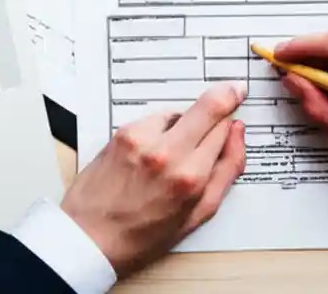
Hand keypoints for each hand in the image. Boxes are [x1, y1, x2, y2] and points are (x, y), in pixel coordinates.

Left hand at [61, 82, 246, 275]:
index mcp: (190, 178)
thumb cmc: (143, 235)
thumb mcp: (197, 215)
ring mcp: (141, 138)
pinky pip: (153, 119)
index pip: (224, 130)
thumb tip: (237, 135)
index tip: (236, 116)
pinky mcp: (122, 132)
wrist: (90, 237)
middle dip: (224, 97)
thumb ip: (225, 172)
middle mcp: (167, 152)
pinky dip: (159, 130)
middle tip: (233, 91)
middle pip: (207, 106)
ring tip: (173, 152)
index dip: (232, 123)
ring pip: (179, 112)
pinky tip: (152, 152)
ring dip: (184, 124)